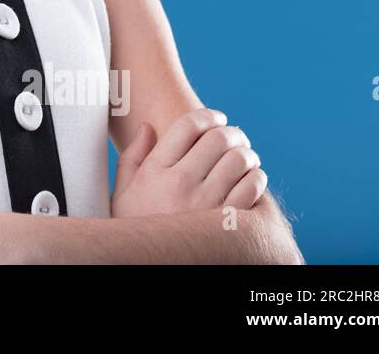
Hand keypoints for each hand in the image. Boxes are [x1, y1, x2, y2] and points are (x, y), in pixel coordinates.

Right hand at [111, 108, 267, 217]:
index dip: (207, 115)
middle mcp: (180, 183)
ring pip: (240, 159)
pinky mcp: (227, 222)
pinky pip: (253, 187)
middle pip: (217, 138)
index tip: (215, 118)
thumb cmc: (135, 226)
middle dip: (231, 132)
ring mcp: (206, 203)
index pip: (187, 125)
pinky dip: (257, 177)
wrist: (148, 262)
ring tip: (245, 157)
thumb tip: (148, 128)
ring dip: (247, 153)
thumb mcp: (122, 191)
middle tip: (234, 136)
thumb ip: (133, 156)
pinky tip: (251, 179)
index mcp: (155, 171)